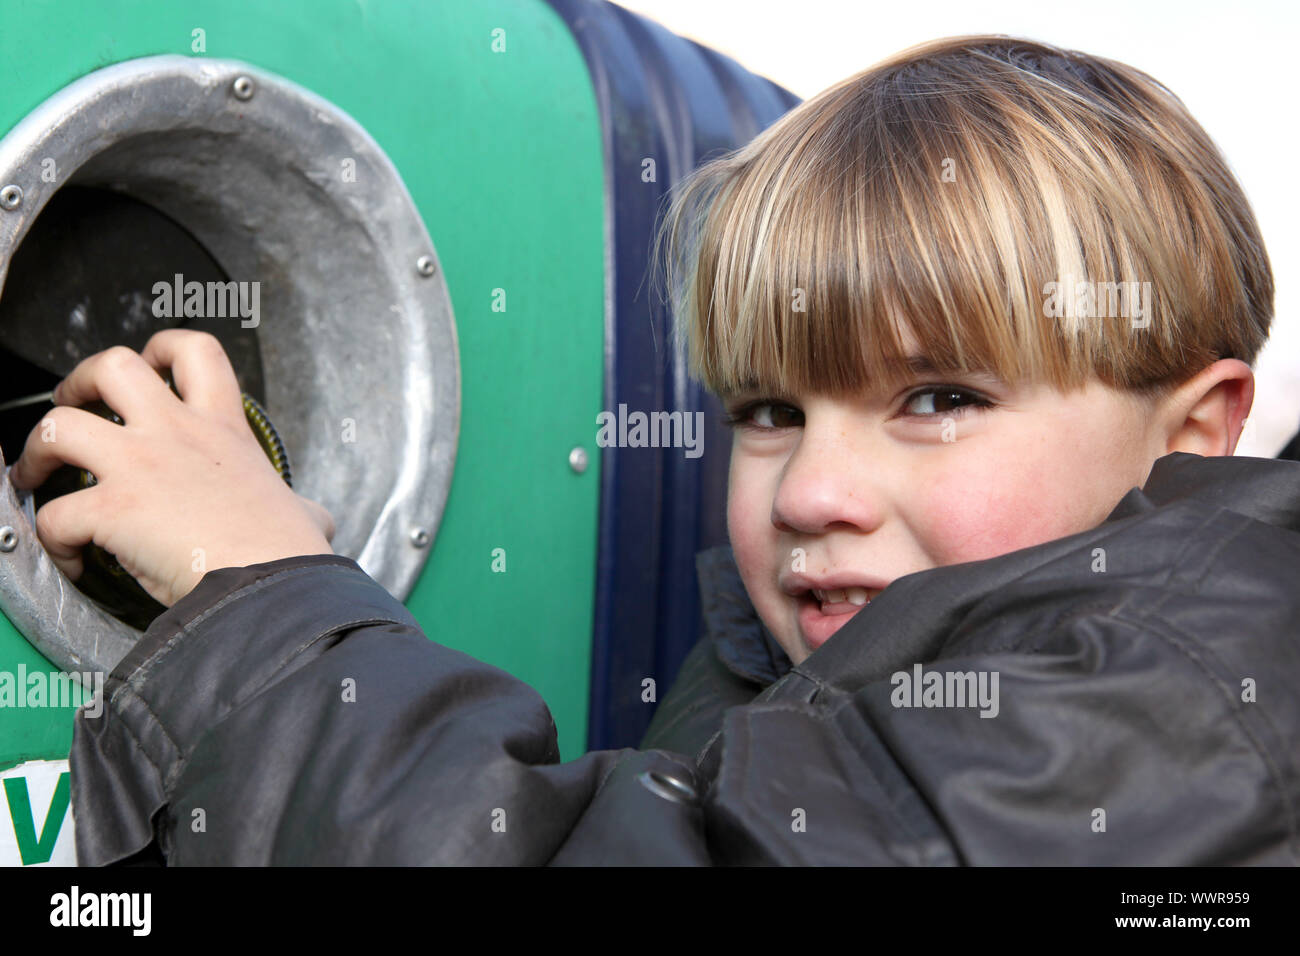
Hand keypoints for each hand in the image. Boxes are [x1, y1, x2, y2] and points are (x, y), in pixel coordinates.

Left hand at [7, 329, 334, 607]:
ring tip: (36, 478)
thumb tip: (314, 521)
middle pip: (112, 365)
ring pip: (58, 425)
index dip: (161, 349)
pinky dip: (50, 538)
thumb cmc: (288, 552)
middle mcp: (176, 434)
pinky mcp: (112, 510)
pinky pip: (53, 516)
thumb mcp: (303, 512)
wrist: (274, 583)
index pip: (194, 352)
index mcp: (223, 429)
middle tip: (74, 406)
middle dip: (79, 381)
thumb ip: (300, 506)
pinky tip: (69, 560)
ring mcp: (139, 467)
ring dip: (36, 452)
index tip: (147, 366)